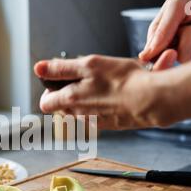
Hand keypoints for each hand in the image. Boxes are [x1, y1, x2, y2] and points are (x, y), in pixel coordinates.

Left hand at [35, 55, 175, 129]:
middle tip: (85, 78)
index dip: (50, 90)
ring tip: (103, 84)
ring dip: (86, 98)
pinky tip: (114, 94)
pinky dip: (101, 104)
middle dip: (69, 92)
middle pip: (62, 106)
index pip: (45, 103)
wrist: (151, 101)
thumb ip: (61, 68)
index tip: (60, 80)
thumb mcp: (89, 65)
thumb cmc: (123, 81)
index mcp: (69, 101)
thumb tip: (38, 69)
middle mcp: (79, 116)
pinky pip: (97, 114)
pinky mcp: (109, 124)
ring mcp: (94, 122)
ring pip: (80, 110)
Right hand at [139, 0, 190, 64]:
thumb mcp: (175, 8)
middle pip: (182, 58)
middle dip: (190, 39)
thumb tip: (145, 56)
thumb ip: (161, 33)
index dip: (164, 61)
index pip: (156, 60)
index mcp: (161, 36)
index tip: (172, 52)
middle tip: (190, 25)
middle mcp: (177, 42)